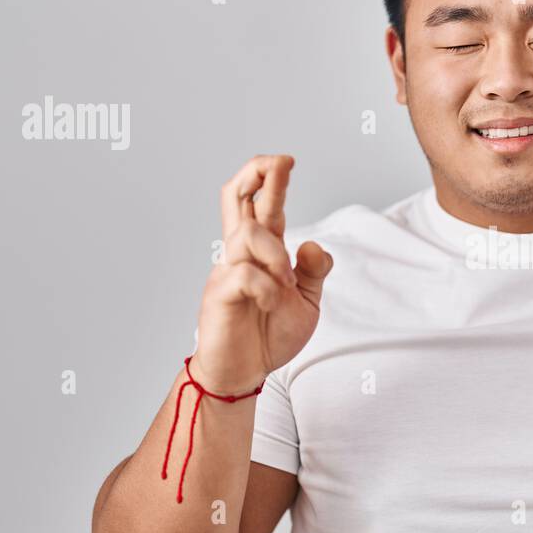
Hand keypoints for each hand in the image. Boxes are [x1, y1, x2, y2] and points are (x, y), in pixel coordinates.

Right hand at [192, 154, 332, 391]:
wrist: (244, 372)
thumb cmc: (269, 335)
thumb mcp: (306, 303)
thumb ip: (313, 274)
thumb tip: (313, 244)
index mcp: (262, 252)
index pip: (261, 205)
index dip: (271, 179)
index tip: (287, 160)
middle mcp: (240, 253)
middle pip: (235, 198)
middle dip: (256, 173)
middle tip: (279, 161)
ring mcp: (226, 270)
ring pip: (248, 235)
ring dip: (275, 254)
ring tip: (285, 284)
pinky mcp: (218, 294)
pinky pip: (245, 275)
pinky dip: (266, 288)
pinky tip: (270, 304)